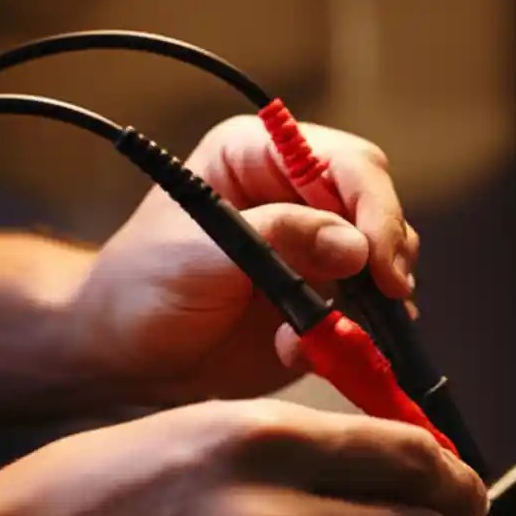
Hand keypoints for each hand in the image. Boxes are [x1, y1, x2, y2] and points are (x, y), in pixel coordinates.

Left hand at [71, 116, 420, 403]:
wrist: (126, 358)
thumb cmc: (142, 289)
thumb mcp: (198, 255)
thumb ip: (276, 240)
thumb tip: (356, 247)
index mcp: (261, 157)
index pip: (347, 164)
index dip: (374, 207)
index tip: (377, 260)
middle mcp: (299, 196)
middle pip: (379, 208)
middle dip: (388, 253)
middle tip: (389, 296)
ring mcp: (317, 251)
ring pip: (386, 262)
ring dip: (373, 302)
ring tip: (323, 335)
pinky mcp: (325, 302)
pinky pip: (369, 315)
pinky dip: (354, 338)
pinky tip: (302, 353)